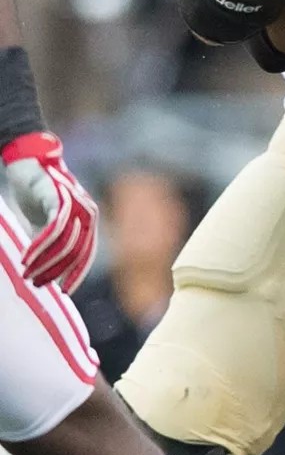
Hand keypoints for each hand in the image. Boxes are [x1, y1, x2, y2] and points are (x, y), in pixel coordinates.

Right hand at [1, 132, 97, 290]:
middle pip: (76, 252)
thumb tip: (46, 268)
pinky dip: (39, 246)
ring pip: (64, 244)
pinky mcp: (60, 198)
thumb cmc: (36, 192)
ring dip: (45, 262)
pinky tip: (26, 258)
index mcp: (88, 220)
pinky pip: (52, 229)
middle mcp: (87, 213)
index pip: (86, 254)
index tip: (64, 292)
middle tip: (38, 285)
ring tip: (28, 274)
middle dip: (57, 272)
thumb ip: (50, 241)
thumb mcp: (44, 222)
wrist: (27, 162)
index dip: (75, 274)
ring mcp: (76, 205)